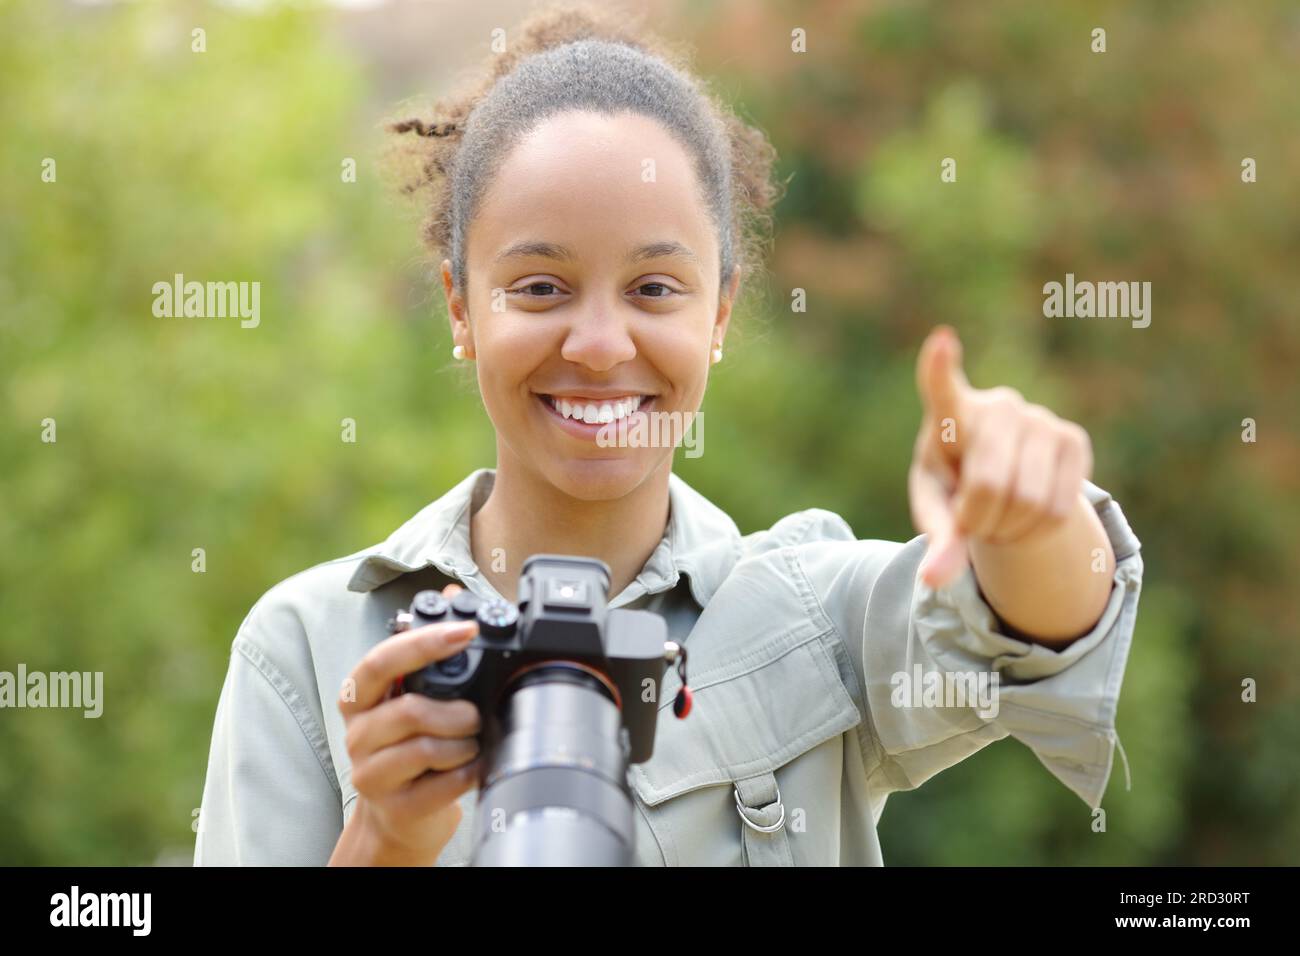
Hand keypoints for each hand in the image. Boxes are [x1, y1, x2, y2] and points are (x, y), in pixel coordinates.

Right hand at [330, 583, 482, 865]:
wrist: (401, 815)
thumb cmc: (412, 746)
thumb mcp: (416, 693)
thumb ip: (429, 647)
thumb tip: (450, 591)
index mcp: (360, 696)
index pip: (381, 661)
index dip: (423, 643)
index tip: (467, 632)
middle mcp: (358, 732)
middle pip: (408, 710)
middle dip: (456, 710)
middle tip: (475, 713)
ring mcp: (371, 772)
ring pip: (426, 748)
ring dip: (463, 743)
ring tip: (472, 742)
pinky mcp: (393, 807)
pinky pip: (440, 785)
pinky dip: (467, 773)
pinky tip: (472, 767)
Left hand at [908, 325, 1093, 589]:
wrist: (1005, 480)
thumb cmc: (955, 488)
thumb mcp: (936, 511)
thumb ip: (936, 542)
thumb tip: (935, 581)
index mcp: (950, 415)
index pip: (941, 389)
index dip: (940, 368)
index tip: (941, 341)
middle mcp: (998, 406)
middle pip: (989, 485)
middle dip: (978, 521)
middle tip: (972, 522)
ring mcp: (1039, 418)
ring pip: (1028, 502)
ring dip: (1008, 530)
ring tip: (998, 516)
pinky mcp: (1074, 439)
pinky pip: (1058, 508)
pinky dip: (1038, 530)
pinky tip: (1028, 513)